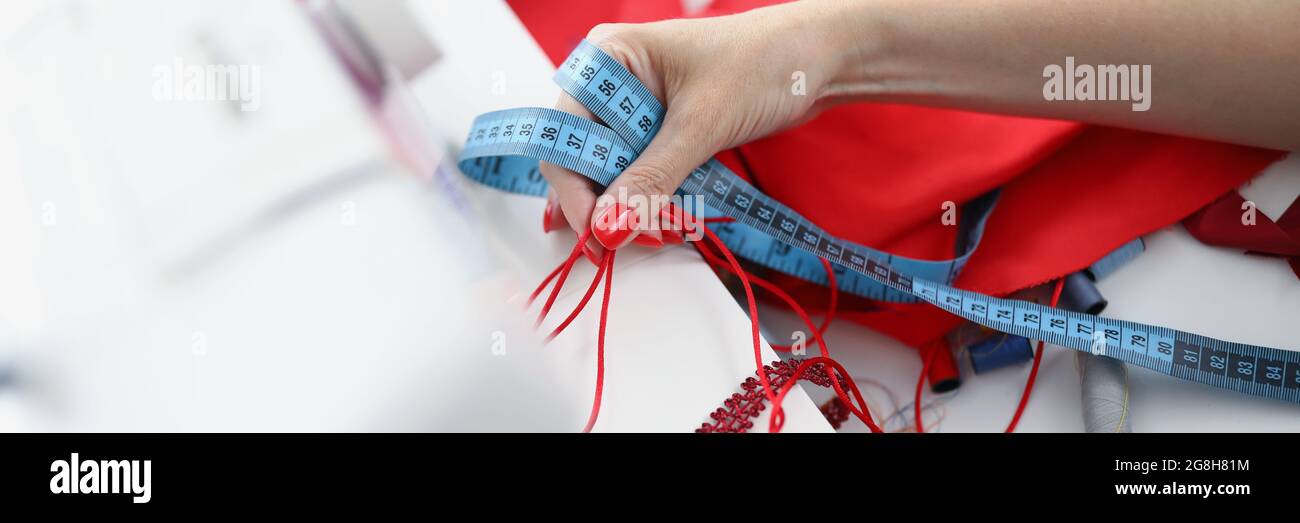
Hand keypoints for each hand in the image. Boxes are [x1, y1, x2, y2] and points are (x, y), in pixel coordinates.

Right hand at [539, 1, 854, 256]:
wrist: (820, 58)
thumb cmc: (763, 63)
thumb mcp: (701, 125)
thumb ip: (651, 178)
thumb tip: (609, 227)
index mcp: (608, 57)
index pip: (567, 132)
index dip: (574, 187)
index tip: (595, 232)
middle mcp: (614, 80)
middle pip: (583, 156)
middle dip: (605, 202)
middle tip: (628, 242)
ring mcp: (638, 106)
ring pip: (612, 170)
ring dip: (629, 207)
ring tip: (657, 233)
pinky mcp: (663, 129)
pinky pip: (641, 171)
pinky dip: (650, 199)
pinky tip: (663, 221)